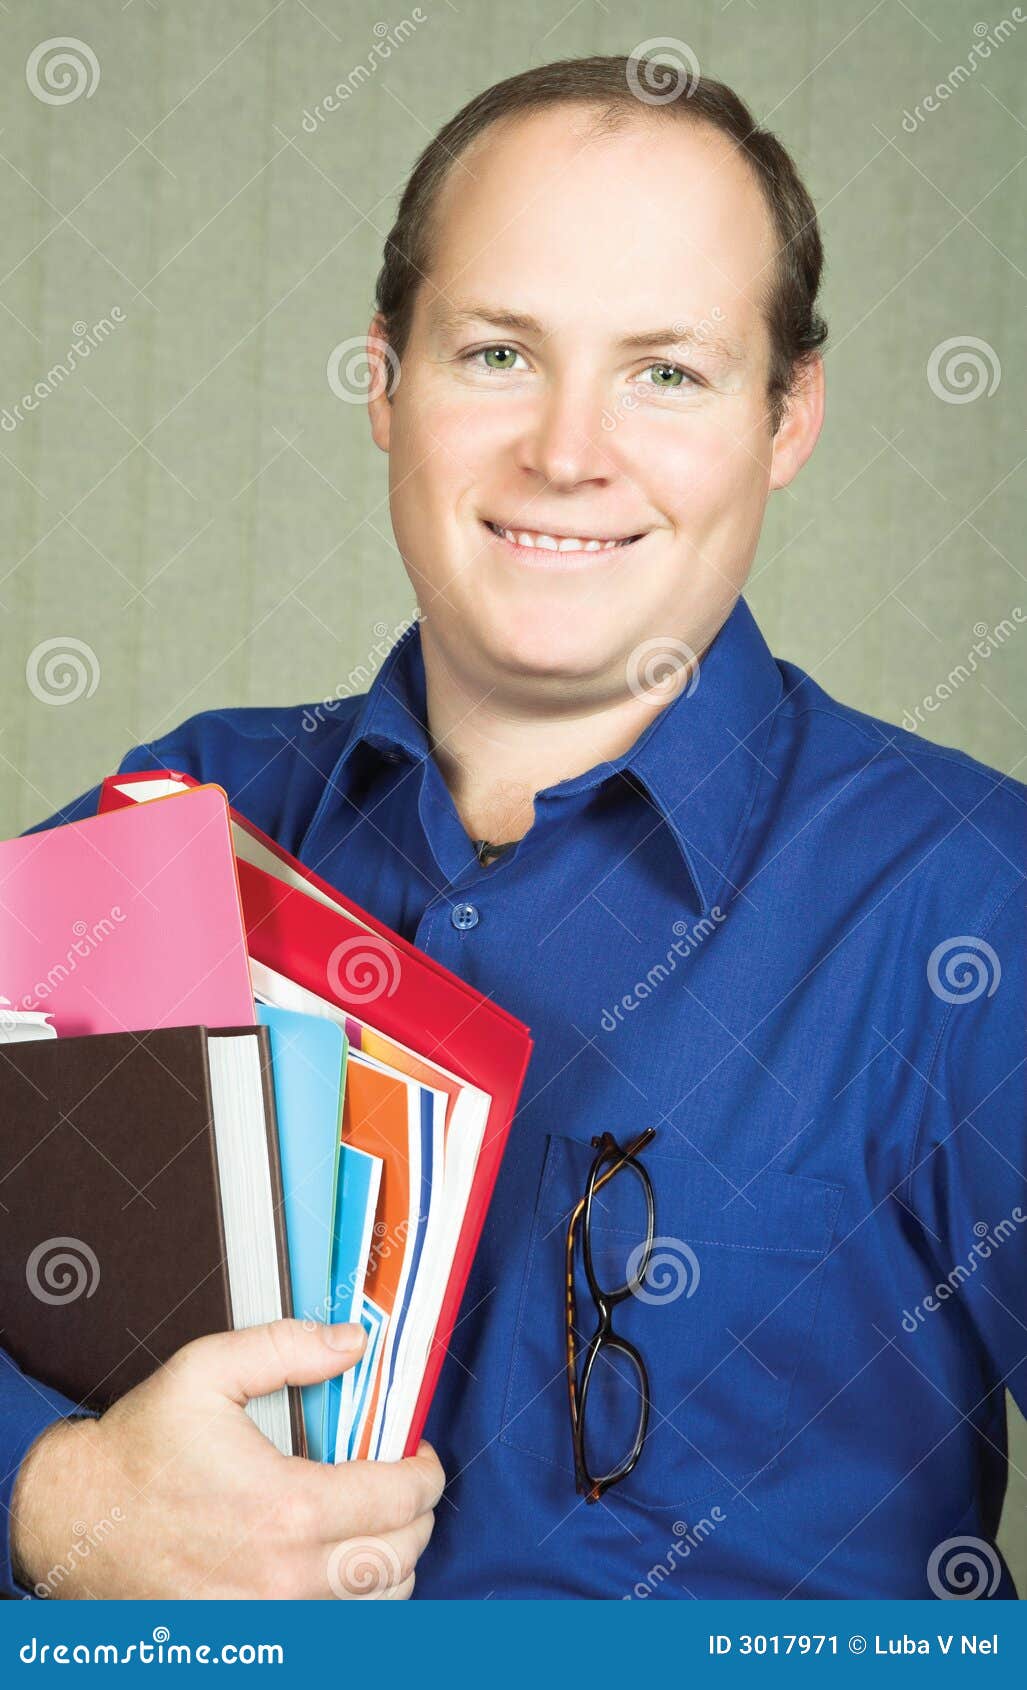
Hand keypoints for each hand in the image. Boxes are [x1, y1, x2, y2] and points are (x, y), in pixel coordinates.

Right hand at [10, 1318, 444, 1598]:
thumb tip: (353, 1342)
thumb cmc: (139, 1449)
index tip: (418, 1455)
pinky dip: (354, 1604)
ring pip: (377, 1605)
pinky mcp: (253, 1643)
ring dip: (392, 1562)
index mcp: (287, 1507)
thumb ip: (286, 1348)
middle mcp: (287, 1577)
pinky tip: (339, 1566)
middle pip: (401, 1557)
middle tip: (403, 1484)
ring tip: (376, 1524)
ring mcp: (271, 1621)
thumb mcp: (205, 1373)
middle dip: (417, 1515)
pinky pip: (336, 1633)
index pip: (402, 1499)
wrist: (74, 1522)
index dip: (425, 1471)